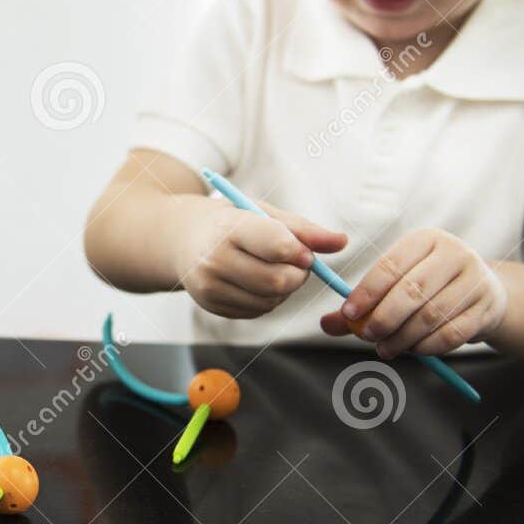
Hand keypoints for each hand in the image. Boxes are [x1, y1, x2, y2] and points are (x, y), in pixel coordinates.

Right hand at [175, 195, 347, 318]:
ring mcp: (209, 287)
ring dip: (285, 289)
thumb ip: (303, 229)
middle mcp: (214, 260)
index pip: (277, 246)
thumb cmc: (230, 221)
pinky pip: (258, 311)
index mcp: (228, 228)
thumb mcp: (262, 212)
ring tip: (274, 269)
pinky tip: (257, 282)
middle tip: (296, 263)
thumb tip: (341, 242)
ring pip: (271, 301)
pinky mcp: (211, 306)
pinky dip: (269, 299)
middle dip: (298, 275)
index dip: (300, 252)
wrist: (182, 239)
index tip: (304, 252)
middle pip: (278, 281)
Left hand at [320, 229, 505, 357]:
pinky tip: (413, 350)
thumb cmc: (429, 287)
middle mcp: (455, 253)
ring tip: (385, 348)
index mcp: (426, 240)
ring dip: (403, 337)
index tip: (349, 313)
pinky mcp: (487, 306)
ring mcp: (476, 279)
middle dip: (384, 318)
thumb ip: (362, 304)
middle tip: (365, 336)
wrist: (484, 293)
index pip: (391, 265)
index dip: (367, 291)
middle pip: (412, 290)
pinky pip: (453, 333)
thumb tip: (327, 323)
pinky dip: (428, 346)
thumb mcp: (397, 285)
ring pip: (432, 314)